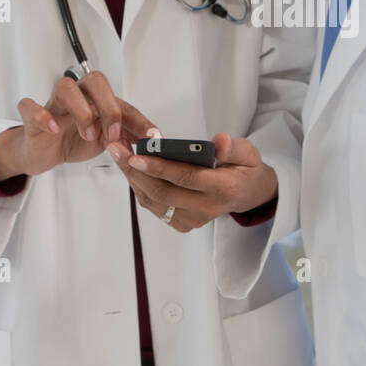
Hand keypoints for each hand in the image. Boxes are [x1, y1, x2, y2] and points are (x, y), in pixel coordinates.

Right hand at [5, 72, 157, 177]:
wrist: (43, 152)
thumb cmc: (73, 140)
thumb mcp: (106, 141)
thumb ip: (126, 138)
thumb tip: (151, 141)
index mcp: (96, 101)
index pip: (122, 102)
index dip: (139, 120)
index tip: (151, 136)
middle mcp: (77, 97)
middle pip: (94, 80)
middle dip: (109, 106)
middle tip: (112, 133)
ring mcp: (53, 105)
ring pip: (65, 87)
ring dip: (81, 111)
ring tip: (87, 135)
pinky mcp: (32, 117)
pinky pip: (30, 106)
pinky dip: (43, 115)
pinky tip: (54, 129)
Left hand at [105, 132, 276, 232]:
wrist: (248, 194)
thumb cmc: (245, 169)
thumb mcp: (247, 153)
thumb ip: (232, 147)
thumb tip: (219, 141)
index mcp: (223, 188)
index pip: (186, 178)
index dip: (159, 168)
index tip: (136, 155)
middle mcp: (207, 208)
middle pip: (163, 193)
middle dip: (135, 171)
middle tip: (117, 149)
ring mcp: (194, 219)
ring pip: (155, 202)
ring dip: (133, 180)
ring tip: (119, 156)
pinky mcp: (184, 224)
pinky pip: (156, 208)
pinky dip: (140, 190)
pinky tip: (132, 171)